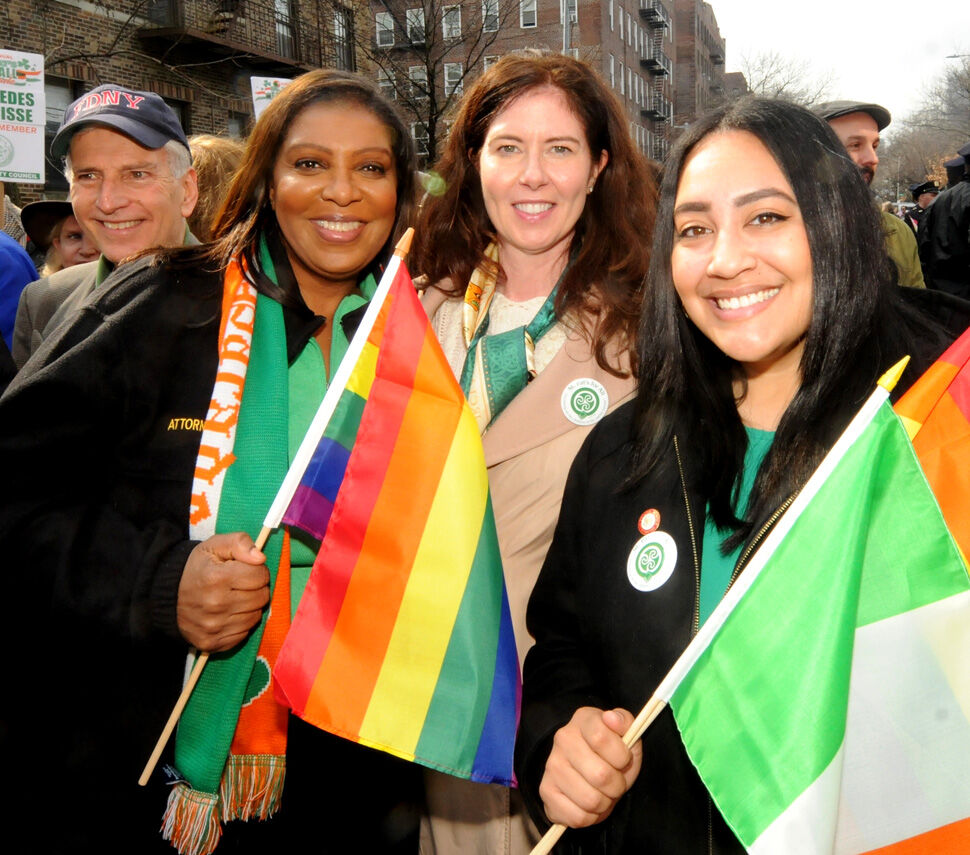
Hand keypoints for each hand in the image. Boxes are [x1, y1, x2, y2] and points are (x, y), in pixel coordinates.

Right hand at [176, 533, 269, 651]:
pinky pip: (244, 633)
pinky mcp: (212, 643)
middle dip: (255, 588)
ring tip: (234, 598)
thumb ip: (240, 543)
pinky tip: (228, 614)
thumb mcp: (215, 546)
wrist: (169, 595)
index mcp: (217, 577)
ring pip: (255, 617)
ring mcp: (213, 627)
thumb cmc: (199, 567)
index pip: (261, 575)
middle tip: (240, 584)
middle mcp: (215, 604)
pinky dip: (241, 623)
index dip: (256, 570)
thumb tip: (260, 558)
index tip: (244, 570)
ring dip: (250, 606)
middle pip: (261, 597)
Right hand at [538, 707, 641, 827]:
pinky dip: (591, 817)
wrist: (588, 770)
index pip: (601, 738)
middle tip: (615, 781)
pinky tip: (589, 803)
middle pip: (600, 775)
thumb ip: (625, 723)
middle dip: (617, 785)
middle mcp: (562, 739)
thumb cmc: (611, 753)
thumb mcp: (626, 736)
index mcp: (583, 720)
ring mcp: (551, 765)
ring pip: (591, 800)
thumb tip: (611, 718)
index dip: (621, 756)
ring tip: (602, 792)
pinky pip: (578, 817)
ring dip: (605, 803)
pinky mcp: (546, 792)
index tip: (624, 759)